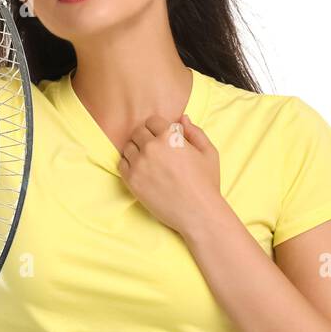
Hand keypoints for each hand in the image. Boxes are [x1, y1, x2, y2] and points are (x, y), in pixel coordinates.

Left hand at [117, 114, 226, 238]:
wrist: (198, 212)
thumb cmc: (206, 183)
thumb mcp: (209, 153)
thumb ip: (195, 132)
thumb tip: (182, 118)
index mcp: (170, 136)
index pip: (152, 120)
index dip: (157, 128)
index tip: (162, 138)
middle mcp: (152, 147)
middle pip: (137, 132)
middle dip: (146, 137)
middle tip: (155, 150)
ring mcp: (139, 164)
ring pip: (128, 146)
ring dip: (136, 150)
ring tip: (149, 161)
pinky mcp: (131, 180)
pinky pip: (121, 164)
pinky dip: (129, 164)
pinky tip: (142, 171)